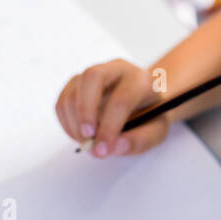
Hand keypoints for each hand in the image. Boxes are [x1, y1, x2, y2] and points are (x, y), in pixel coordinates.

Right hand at [56, 58, 170, 157]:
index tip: (103, 150)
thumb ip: (140, 140)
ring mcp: (94, 73)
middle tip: (87, 139)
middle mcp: (117, 69)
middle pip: (92, 77)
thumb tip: (115, 146)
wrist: (144, 101)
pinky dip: (66, 123)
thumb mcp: (157, 131)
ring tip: (87, 142)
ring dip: (74, 123)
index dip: (110, 127)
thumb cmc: (150, 115)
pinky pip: (63, 102)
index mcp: (141, 80)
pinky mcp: (77, 83)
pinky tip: (80, 134)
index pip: (122, 99)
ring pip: (73, 91)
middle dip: (85, 112)